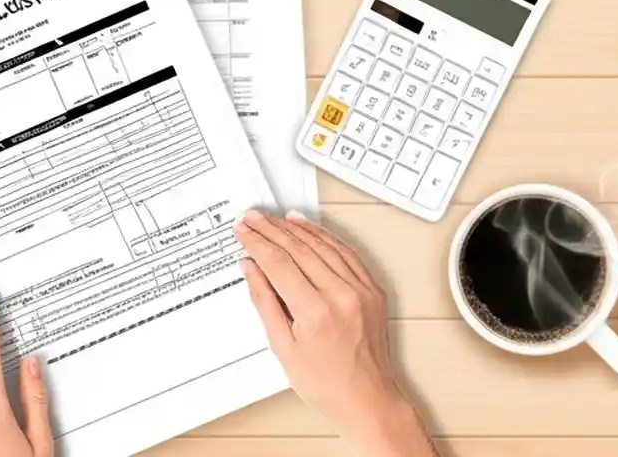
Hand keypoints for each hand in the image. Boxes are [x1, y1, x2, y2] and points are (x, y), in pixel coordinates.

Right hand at [235, 210, 435, 456]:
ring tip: (277, 218)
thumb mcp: (283, 346)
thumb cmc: (326, 383)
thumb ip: (264, 301)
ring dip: (298, 228)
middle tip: (254, 218)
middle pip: (300, 249)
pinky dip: (326, 238)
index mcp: (316, 312)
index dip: (258, 243)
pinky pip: (347, 254)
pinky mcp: (373, 290)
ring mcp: (361, 290)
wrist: (366, 398)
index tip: (244, 231)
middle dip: (272, 230)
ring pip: (325, 245)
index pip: (279, 263)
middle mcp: (342, 295)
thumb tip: (251, 267)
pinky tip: (311, 231)